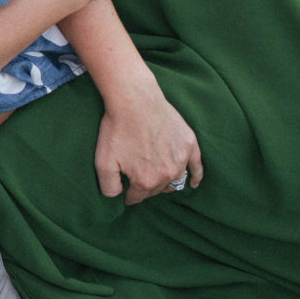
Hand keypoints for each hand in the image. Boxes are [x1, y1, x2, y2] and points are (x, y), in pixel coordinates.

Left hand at [94, 81, 204, 203]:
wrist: (134, 101)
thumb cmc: (117, 129)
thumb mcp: (103, 162)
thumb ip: (109, 186)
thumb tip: (117, 197)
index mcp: (146, 181)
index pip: (137, 197)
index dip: (128, 196)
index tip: (125, 192)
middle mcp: (167, 174)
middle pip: (156, 189)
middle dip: (145, 187)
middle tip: (136, 176)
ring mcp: (181, 159)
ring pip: (174, 179)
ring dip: (164, 181)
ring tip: (157, 178)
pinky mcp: (189, 144)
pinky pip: (197, 166)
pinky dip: (196, 176)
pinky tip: (194, 183)